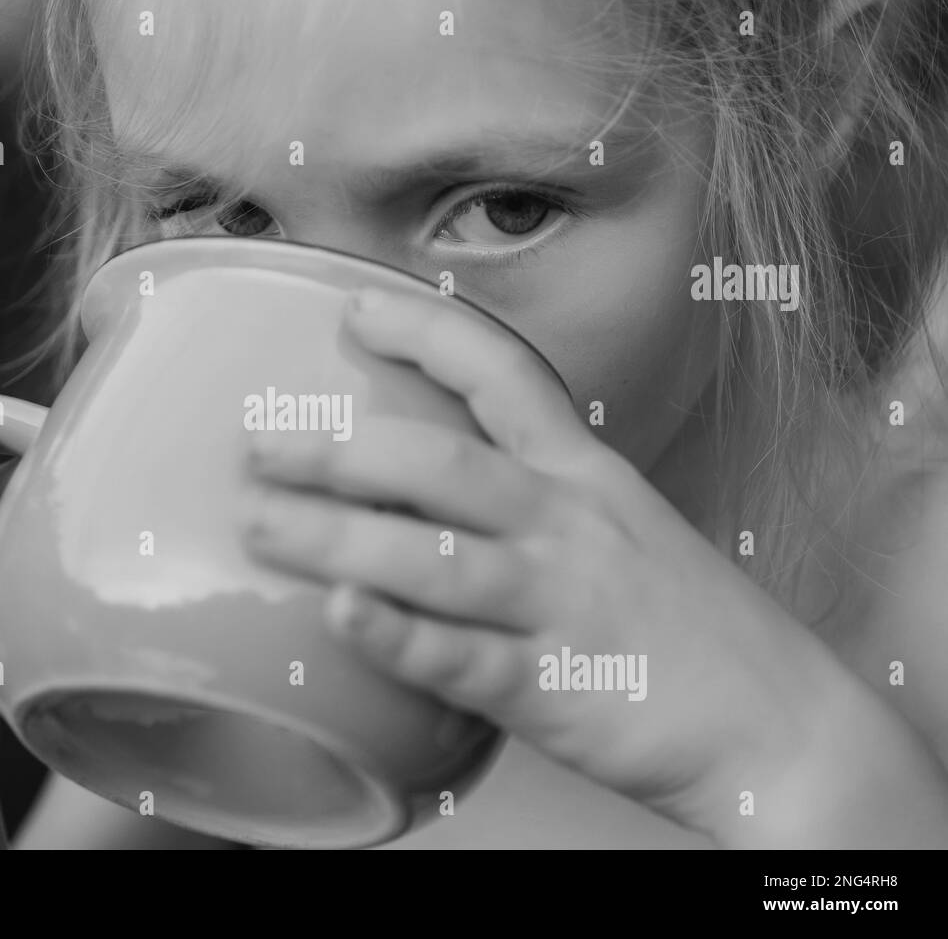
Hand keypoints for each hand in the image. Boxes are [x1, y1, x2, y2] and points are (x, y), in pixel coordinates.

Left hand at [240, 288, 858, 838]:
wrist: (779, 726)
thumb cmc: (685, 625)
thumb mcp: (621, 528)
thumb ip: (534, 503)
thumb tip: (426, 489)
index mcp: (582, 476)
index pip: (502, 375)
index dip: (424, 332)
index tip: (351, 307)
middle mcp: (567, 525)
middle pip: (442, 463)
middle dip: (340, 447)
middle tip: (256, 443)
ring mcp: (560, 603)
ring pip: (433, 556)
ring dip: (336, 535)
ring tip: (256, 524)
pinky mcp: (555, 687)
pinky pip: (461, 658)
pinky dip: (397, 636)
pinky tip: (339, 614)